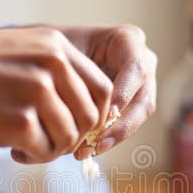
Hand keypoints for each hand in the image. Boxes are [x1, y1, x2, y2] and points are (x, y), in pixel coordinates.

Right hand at [0, 27, 112, 162]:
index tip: (76, 130)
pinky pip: (45, 151)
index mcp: (56, 46)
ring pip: (71, 138)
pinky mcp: (19, 122)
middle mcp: (52, 65)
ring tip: (27, 147)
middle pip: (92, 117)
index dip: (94, 116)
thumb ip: (57, 74)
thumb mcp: (20, 53)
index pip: (102, 88)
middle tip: (50, 144)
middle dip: (76, 138)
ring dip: (52, 151)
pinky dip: (33, 158)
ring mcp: (36, 92)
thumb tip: (92, 115)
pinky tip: (13, 151)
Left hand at [59, 25, 157, 158]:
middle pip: (143, 98)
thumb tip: (79, 108)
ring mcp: (140, 84)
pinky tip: (87, 150)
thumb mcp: (62, 53)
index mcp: (129, 41)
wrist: (49, 56)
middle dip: (122, 125)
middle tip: (97, 143)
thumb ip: (74, 73)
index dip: (125, 93)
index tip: (106, 114)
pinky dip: (108, 138)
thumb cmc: (54, 49)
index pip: (136, 69)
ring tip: (88, 151)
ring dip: (115, 136)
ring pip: (138, 116)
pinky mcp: (131, 104)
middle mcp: (142, 62)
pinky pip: (126, 124)